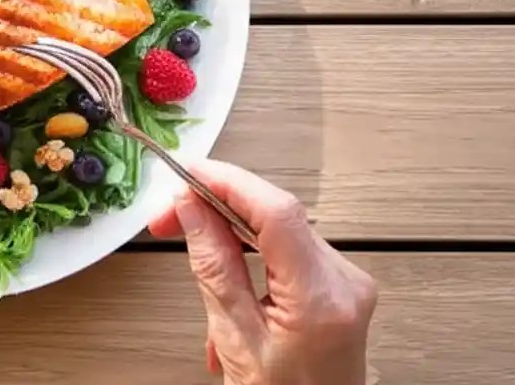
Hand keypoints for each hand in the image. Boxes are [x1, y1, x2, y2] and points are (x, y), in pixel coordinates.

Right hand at [149, 161, 376, 384]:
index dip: (229, 182)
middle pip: (276, 215)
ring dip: (227, 224)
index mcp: (321, 300)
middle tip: (167, 215)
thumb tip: (192, 212)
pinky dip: (248, 247)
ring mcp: (346, 281)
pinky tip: (220, 259)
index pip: (277, 213)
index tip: (189, 173)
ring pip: (278, 227)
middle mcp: (344, 282)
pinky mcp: (338, 284)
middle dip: (217, 204)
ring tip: (183, 232)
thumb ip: (214, 271)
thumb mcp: (236, 342)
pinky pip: (286, 247)